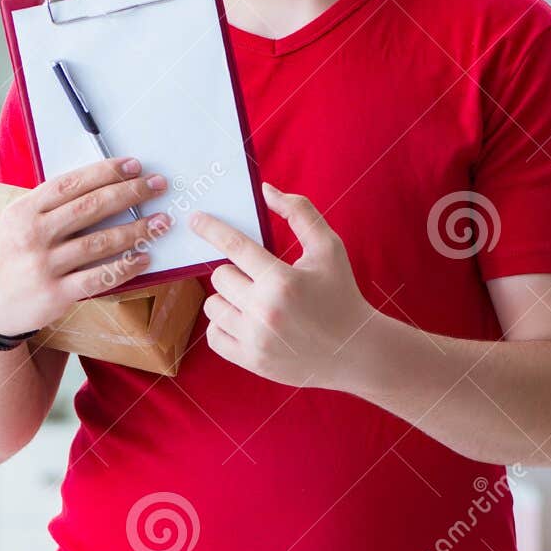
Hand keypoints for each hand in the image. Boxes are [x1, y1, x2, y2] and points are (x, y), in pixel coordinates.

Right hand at [0, 157, 172, 336]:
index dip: (105, 172)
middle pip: (90, 207)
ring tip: (162, 222)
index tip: (134, 165)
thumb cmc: (10, 255)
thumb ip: (50, 206)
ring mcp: (44, 265)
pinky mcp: (56, 294)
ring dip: (137, 230)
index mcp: (24, 210)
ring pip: (100, 242)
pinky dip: (126, 267)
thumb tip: (100, 184)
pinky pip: (99, 277)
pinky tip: (145, 258)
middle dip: (130, 193)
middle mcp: (33, 234)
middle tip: (157, 185)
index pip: (71, 184)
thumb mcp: (17, 222)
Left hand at [189, 182, 378, 390]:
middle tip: (258, 279)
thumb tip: (266, 190)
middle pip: (220, 276)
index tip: (195, 219)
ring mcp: (255, 339)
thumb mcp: (329, 248)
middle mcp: (265, 310)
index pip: (234, 247)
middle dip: (235, 272)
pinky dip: (223, 326)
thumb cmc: (340, 294)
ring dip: (227, 299)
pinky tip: (245, 321)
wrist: (356, 351)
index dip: (211, 229)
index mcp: (282, 280)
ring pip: (212, 305)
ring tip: (253, 301)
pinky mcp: (251, 360)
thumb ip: (300, 213)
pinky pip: (213, 335)